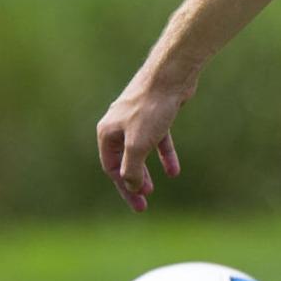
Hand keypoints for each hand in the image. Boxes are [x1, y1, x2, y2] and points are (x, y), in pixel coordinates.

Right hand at [96, 70, 191, 213]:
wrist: (170, 76)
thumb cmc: (150, 109)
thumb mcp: (137, 145)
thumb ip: (132, 168)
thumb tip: (132, 186)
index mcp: (107, 133)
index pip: (111, 168)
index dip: (124, 187)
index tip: (139, 203)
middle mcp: (118, 126)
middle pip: (123, 161)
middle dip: (133, 181)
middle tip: (144, 201)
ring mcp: (137, 120)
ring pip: (140, 151)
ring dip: (146, 170)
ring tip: (153, 188)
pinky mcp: (156, 115)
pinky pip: (158, 140)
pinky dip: (164, 155)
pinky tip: (174, 171)